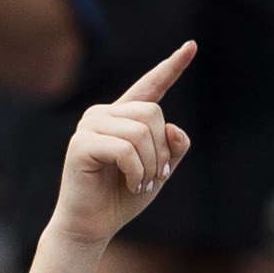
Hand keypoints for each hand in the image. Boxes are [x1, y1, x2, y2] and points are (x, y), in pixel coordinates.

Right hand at [48, 42, 194, 247]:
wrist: (90, 226)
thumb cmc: (121, 198)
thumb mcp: (158, 172)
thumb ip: (172, 148)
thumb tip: (173, 128)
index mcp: (122, 117)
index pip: (150, 86)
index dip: (172, 67)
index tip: (191, 46)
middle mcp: (103, 114)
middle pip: (151, 112)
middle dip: (161, 149)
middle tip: (156, 176)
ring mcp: (89, 127)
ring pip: (140, 131)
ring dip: (150, 164)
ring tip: (140, 184)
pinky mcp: (82, 145)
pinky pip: (125, 149)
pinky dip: (136, 171)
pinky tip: (131, 184)